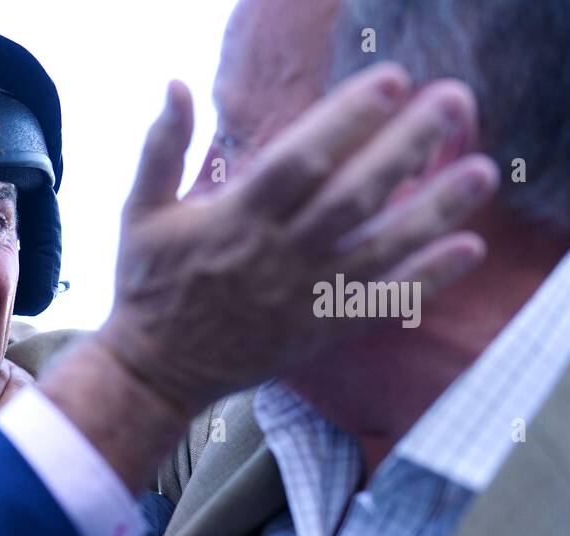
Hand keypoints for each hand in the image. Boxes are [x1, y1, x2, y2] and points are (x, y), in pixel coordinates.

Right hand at [98, 63, 497, 416]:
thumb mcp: (139, 213)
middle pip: (353, 195)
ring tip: (481, 172)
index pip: (301, 160)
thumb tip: (176, 84)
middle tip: (453, 102)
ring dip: (434, 210)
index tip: (390, 80)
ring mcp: (303, 296)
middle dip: (406, 146)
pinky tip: (468, 249)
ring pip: (380, 247)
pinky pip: (380, 303)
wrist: (155, 372)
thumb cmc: (148, 287)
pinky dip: (426, 279)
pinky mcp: (318, 330)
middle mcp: (276, 256)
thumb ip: (161, 149)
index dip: (347, 119)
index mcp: (235, 220)